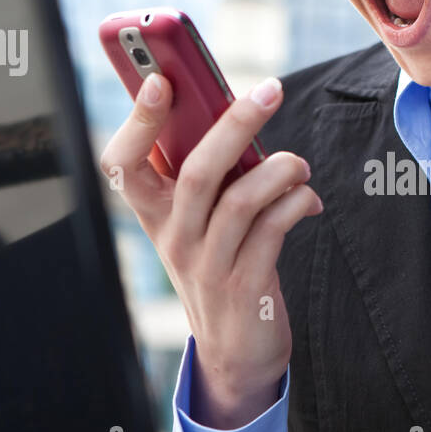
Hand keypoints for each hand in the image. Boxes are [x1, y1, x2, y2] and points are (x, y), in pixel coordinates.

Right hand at [98, 73, 322, 427]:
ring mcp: (208, 264)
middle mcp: (174, 238)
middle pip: (196, 171)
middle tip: (270, 91)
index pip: (123, 164)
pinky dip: (296, 203)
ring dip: (280, 170)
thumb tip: (238, 112)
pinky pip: (273, 230)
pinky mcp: (246, 286)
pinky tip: (307, 198)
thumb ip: (209, 175)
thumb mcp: (200, 222)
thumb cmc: (221, 266)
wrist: (235, 351)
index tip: (160, 80)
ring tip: (299, 165)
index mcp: (154, 214)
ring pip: (240, 200)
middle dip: (235, 123)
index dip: (138, 121)